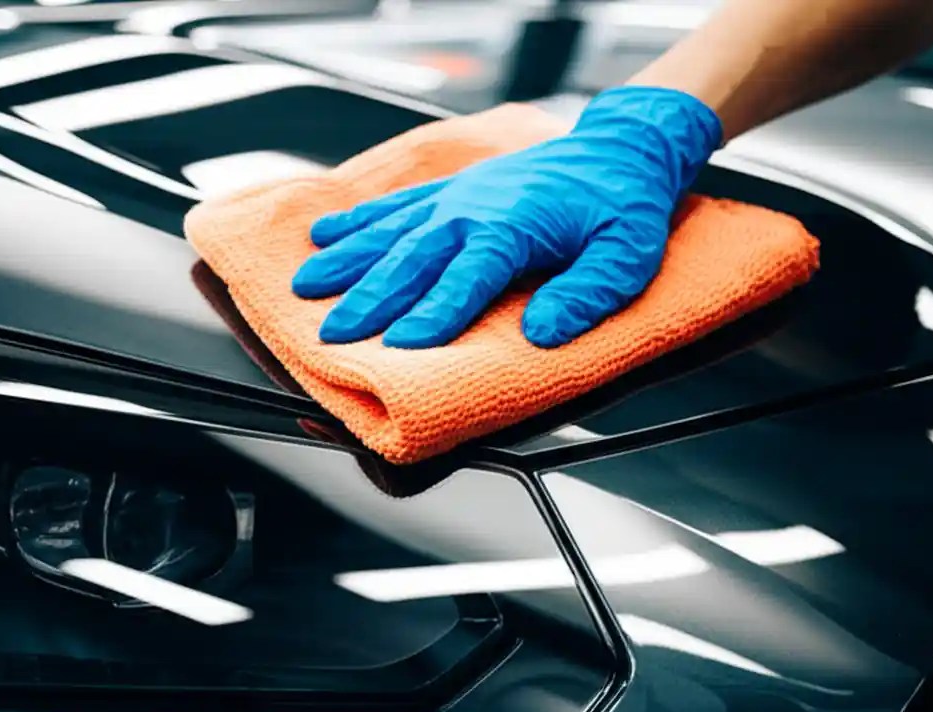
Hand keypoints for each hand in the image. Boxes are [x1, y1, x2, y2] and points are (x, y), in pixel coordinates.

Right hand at [291, 87, 721, 348]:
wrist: (619, 146)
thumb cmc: (625, 204)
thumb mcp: (627, 254)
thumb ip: (588, 293)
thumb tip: (542, 332)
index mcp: (514, 226)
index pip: (467, 277)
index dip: (435, 313)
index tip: (402, 345)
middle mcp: (473, 209)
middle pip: (413, 258)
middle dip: (370, 298)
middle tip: (332, 333)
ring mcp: (457, 196)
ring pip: (392, 232)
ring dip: (347, 260)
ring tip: (306, 285)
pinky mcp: (452, 190)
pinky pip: (396, 205)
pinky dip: (358, 220)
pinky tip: (323, 234)